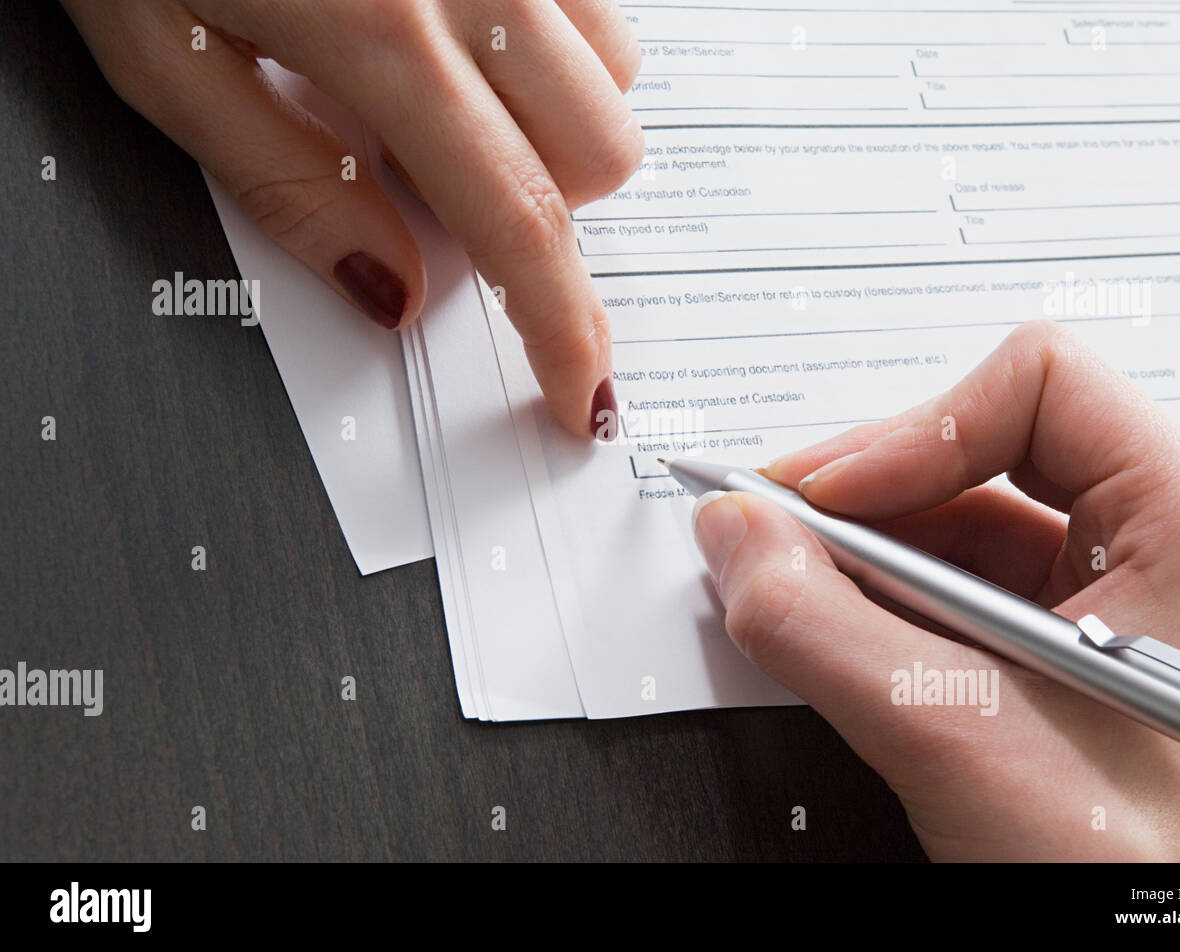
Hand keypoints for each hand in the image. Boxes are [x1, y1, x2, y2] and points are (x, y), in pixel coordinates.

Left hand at [61, 0, 642, 438]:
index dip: (562, 330)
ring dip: (554, 123)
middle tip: (448, 186)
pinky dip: (556, 45)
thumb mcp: (160, 57)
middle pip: (601, 159)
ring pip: (616, 77)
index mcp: (382, 39)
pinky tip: (474, 26)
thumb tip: (386, 287)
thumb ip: (285, 183)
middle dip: (546, 208)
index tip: (581, 393)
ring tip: (456, 91)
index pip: (517, 225)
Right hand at [693, 321, 1179, 859]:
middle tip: (773, 535)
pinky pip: (962, 583)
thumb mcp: (959, 739)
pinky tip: (838, 630)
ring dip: (864, 551)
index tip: (821, 499)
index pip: (1035, 385)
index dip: (911, 431)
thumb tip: (736, 538)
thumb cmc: (1146, 878)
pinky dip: (885, 599)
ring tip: (794, 593)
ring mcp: (1117, 593)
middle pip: (986, 445)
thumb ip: (820, 627)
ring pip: (963, 517)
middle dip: (867, 496)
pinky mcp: (1071, 643)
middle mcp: (1165, 539)